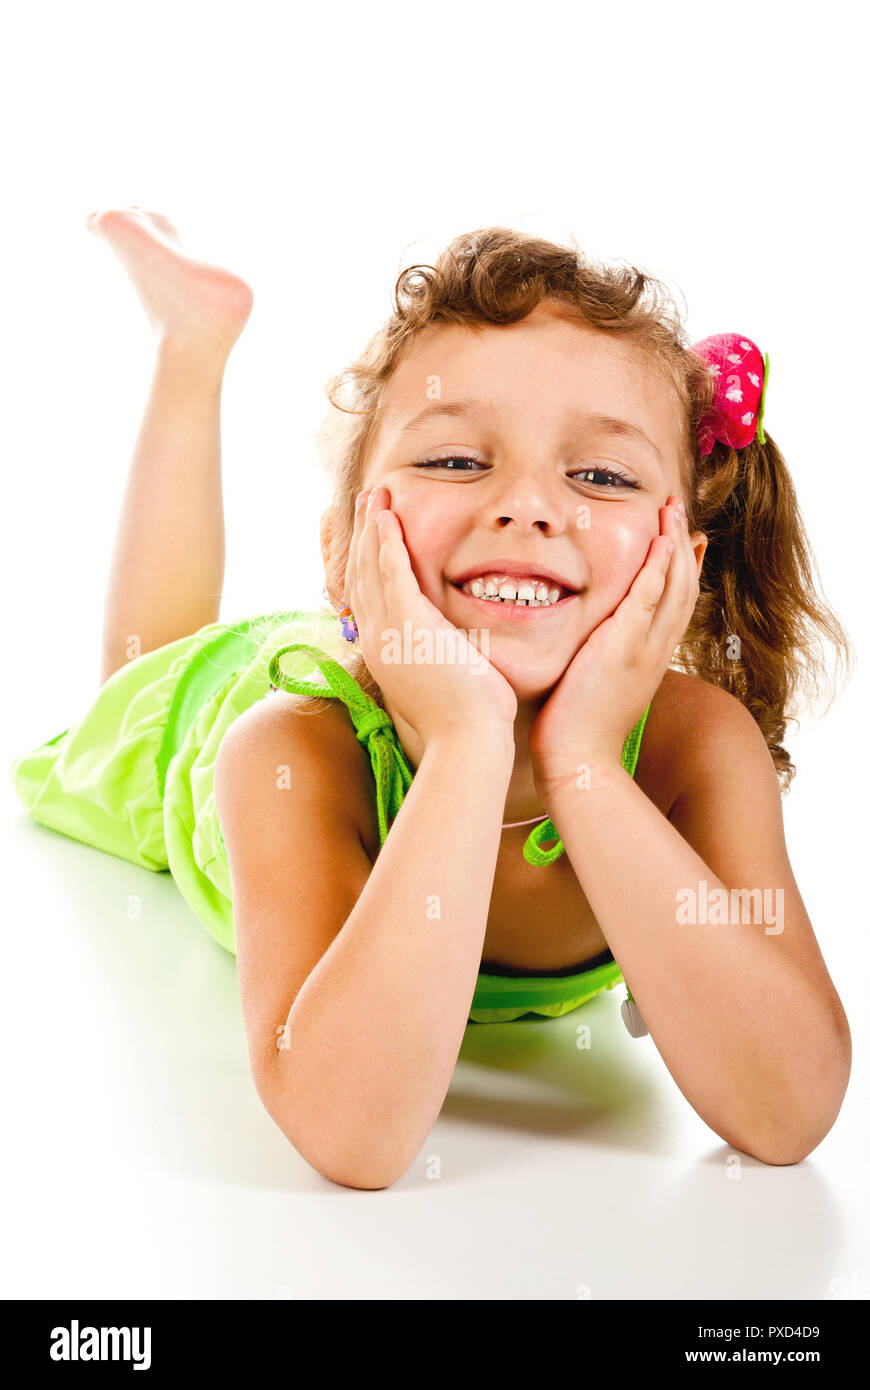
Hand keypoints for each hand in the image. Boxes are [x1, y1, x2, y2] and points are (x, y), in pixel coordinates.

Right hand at [345, 486, 517, 756]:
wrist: (467, 742)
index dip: (364, 564)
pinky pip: (390, 573)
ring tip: (373, 497)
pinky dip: (385, 542)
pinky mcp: (409, 625)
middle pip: (359, 578)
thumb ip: (438, 664)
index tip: (369, 537)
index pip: (366, 600)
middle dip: (361, 538)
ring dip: (370, 529)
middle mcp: (377, 642)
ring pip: (370, 569)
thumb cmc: (465, 725)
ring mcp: (389, 633)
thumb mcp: (442, 687)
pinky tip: (385, 516)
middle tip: (365, 504)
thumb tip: (449, 655)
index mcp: (384, 656)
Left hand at [529, 496, 699, 793]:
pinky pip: (649, 598)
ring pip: (674, 585)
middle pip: (684, 586)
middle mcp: (655, 650)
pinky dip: (657, 568)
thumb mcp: (595, 686)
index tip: (685, 539)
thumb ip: (597, 660)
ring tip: (671, 510)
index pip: (676, 603)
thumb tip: (585, 645)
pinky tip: (660, 541)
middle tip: (677, 509)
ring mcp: (643, 648)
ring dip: (674, 543)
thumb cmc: (575, 730)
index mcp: (649, 657)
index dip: (682, 568)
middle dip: (682, 543)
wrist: (577, 760)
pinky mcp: (622, 648)